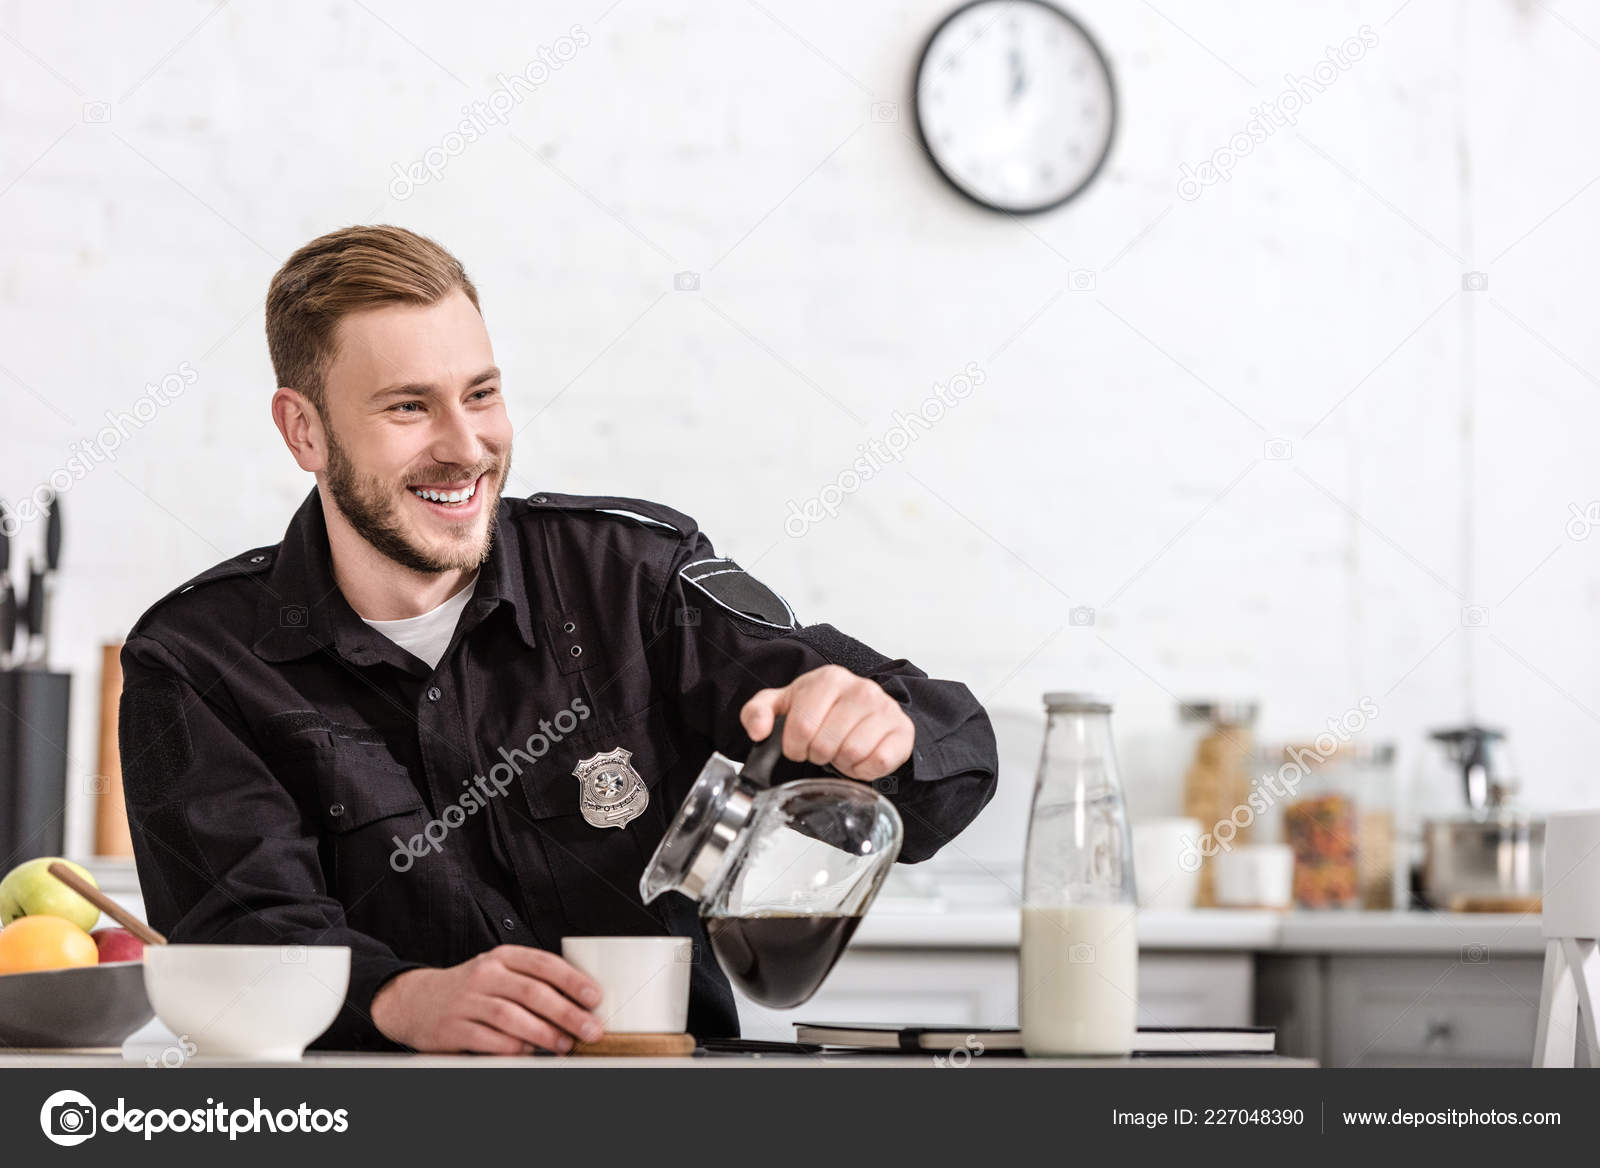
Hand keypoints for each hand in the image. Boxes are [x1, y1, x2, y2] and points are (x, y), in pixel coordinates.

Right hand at [370, 945, 604, 1053]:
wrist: (414, 1001)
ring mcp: (466, 1001)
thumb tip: (579, 1004)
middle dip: (567, 1013)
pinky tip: (529, 1053)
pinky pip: (488, 1040)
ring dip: (543, 1034)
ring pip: (511, 1017)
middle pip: (532, 992)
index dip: (573, 980)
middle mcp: (484, 974)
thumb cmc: (471, 989)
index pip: (543, 963)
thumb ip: (533, 982)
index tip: (595, 997)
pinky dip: (512, 1048)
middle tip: (590, 1029)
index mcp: (502, 957)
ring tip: (565, 1044)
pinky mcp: (452, 1028)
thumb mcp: (499, 972)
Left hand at [740, 664, 913, 781]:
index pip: (801, 725)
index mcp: (828, 679)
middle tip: (823, 748)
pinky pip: (878, 763)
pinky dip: (865, 769)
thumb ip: (758, 711)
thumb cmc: (823, 708)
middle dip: (818, 754)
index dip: (794, 746)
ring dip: (842, 762)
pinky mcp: (902, 731)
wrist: (867, 710)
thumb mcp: (785, 704)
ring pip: (852, 753)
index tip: (800, 746)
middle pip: (825, 743)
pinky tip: (860, 757)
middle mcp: (860, 689)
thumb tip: (757, 731)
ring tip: (841, 750)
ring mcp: (885, 708)